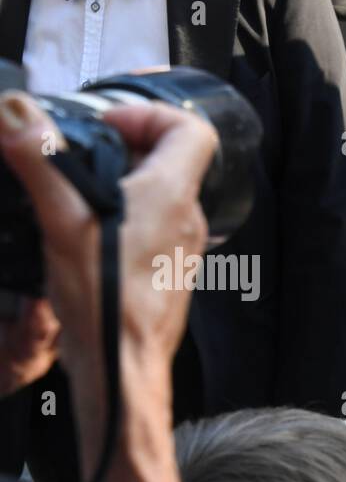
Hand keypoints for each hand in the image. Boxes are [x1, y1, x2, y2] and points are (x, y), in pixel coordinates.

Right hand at [0, 91, 215, 381]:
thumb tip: (16, 112)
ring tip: (73, 192)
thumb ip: (41, 160)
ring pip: (156, 195)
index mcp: (173, 196)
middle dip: (121, 146)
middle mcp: (186, 220)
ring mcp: (180, 248)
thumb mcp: (63, 221)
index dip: (150, 114)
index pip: (192, 130)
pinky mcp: (165, 272)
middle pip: (168, 159)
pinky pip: (148, 228)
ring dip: (116, 183)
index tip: (108, 123)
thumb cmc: (107, 303)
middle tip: (79, 154)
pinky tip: (81, 232)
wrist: (124, 369)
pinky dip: (118, 217)